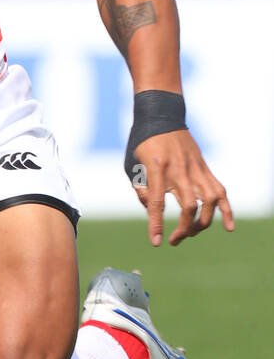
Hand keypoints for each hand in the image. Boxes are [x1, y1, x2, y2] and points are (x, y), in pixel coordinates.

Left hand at [133, 129, 233, 245]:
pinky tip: (228, 226)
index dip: (156, 224)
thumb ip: (140, 189)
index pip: (157, 202)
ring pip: (209, 201)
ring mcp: (195, 169)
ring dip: (203, 222)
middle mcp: (179, 169)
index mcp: (157, 168)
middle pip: (189, 206)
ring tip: (192, 232)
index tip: (157, 242)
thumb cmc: (142, 142)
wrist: (162, 116)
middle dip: (185, 229)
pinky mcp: (204, 168)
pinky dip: (226, 210)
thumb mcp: (131, 164)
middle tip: (174, 240)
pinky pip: (220, 190)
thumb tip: (151, 210)